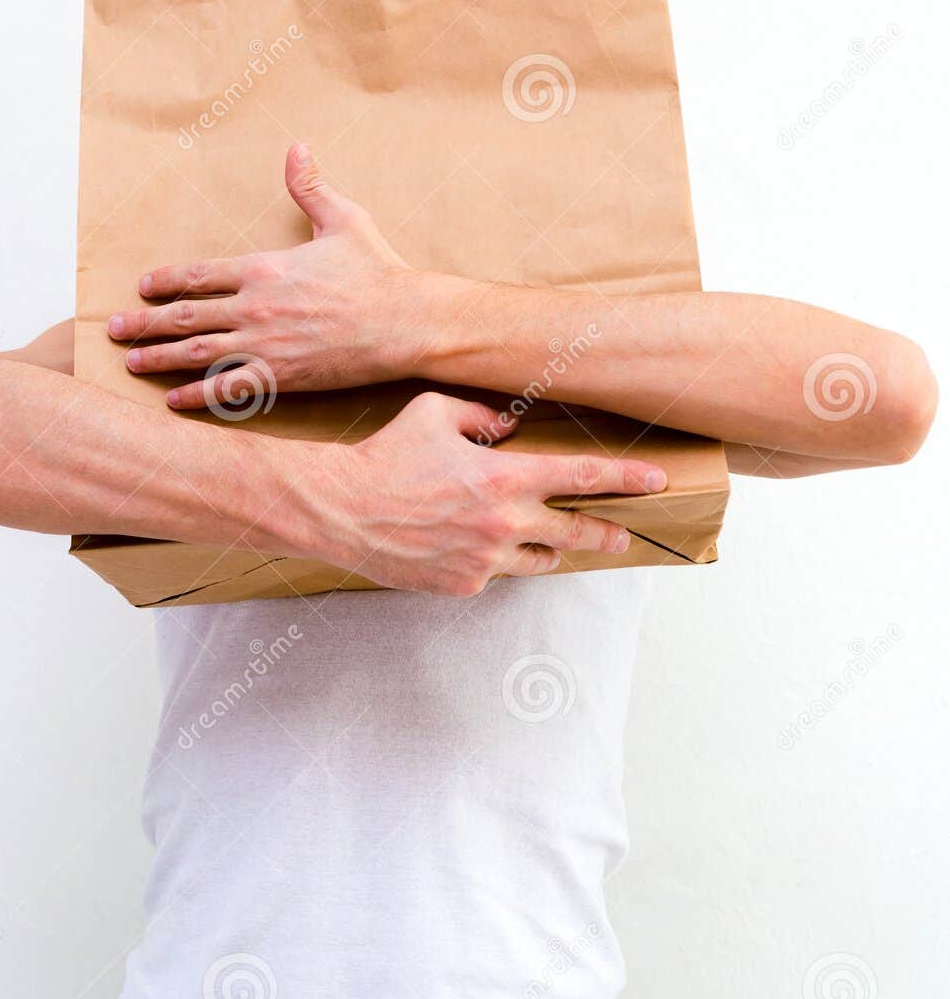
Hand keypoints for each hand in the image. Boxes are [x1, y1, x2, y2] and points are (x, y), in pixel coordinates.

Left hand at [108, 143, 426, 408]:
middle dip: (145, 322)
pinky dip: (196, 395)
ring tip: (131, 362)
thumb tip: (296, 148)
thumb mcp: (343, 219)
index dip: (166, 282)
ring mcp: (265, 345)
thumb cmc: (377, 269)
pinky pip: (228, 389)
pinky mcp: (282, 377)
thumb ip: (310, 187)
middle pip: (186, 316)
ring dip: (159, 357)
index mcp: (264, 268)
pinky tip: (173, 399)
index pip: (198, 275)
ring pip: (197, 353)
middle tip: (115, 328)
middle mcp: (255, 307)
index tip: (143, 287)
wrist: (405, 321)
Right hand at [293, 391, 667, 595]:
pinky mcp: (464, 585)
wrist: (342, 510)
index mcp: (505, 477)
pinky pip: (497, 573)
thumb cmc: (387, 455)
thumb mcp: (435, 413)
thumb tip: (509, 427)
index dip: (625, 478)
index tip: (657, 480)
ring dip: (551, 547)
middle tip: (625, 532)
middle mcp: (504, 522)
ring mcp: (486, 560)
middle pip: (578, 531)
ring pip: (542, 558)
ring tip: (551, 540)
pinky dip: (496, 559)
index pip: (581, 477)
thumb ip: (481, 417)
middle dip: (608, 531)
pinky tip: (474, 544)